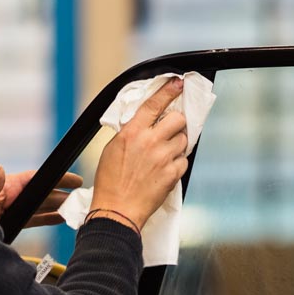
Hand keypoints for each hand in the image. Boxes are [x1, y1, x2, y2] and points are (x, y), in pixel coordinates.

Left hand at [0, 166, 82, 226]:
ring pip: (41, 206)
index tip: (75, 180)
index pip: (37, 179)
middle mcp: (13, 196)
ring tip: (76, 209)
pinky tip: (62, 218)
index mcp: (7, 187)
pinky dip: (48, 218)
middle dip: (63, 194)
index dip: (57, 178)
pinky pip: (34, 218)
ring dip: (58, 207)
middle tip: (83, 197)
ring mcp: (14, 209)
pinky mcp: (13, 221)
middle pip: (43, 193)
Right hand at [91, 77, 187, 231]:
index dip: (169, 91)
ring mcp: (163, 158)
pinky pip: (183, 161)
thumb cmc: (110, 183)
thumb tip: (144, 124)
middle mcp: (150, 142)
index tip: (178, 84)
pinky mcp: (172, 174)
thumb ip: (130, 133)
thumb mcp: (111, 149)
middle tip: (170, 131)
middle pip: (178, 120)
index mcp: (132, 133)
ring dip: (177, 144)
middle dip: (177, 123)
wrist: (117, 210)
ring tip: (163, 155)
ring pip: (184, 140)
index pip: (155, 104)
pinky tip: (164, 170)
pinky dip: (177, 163)